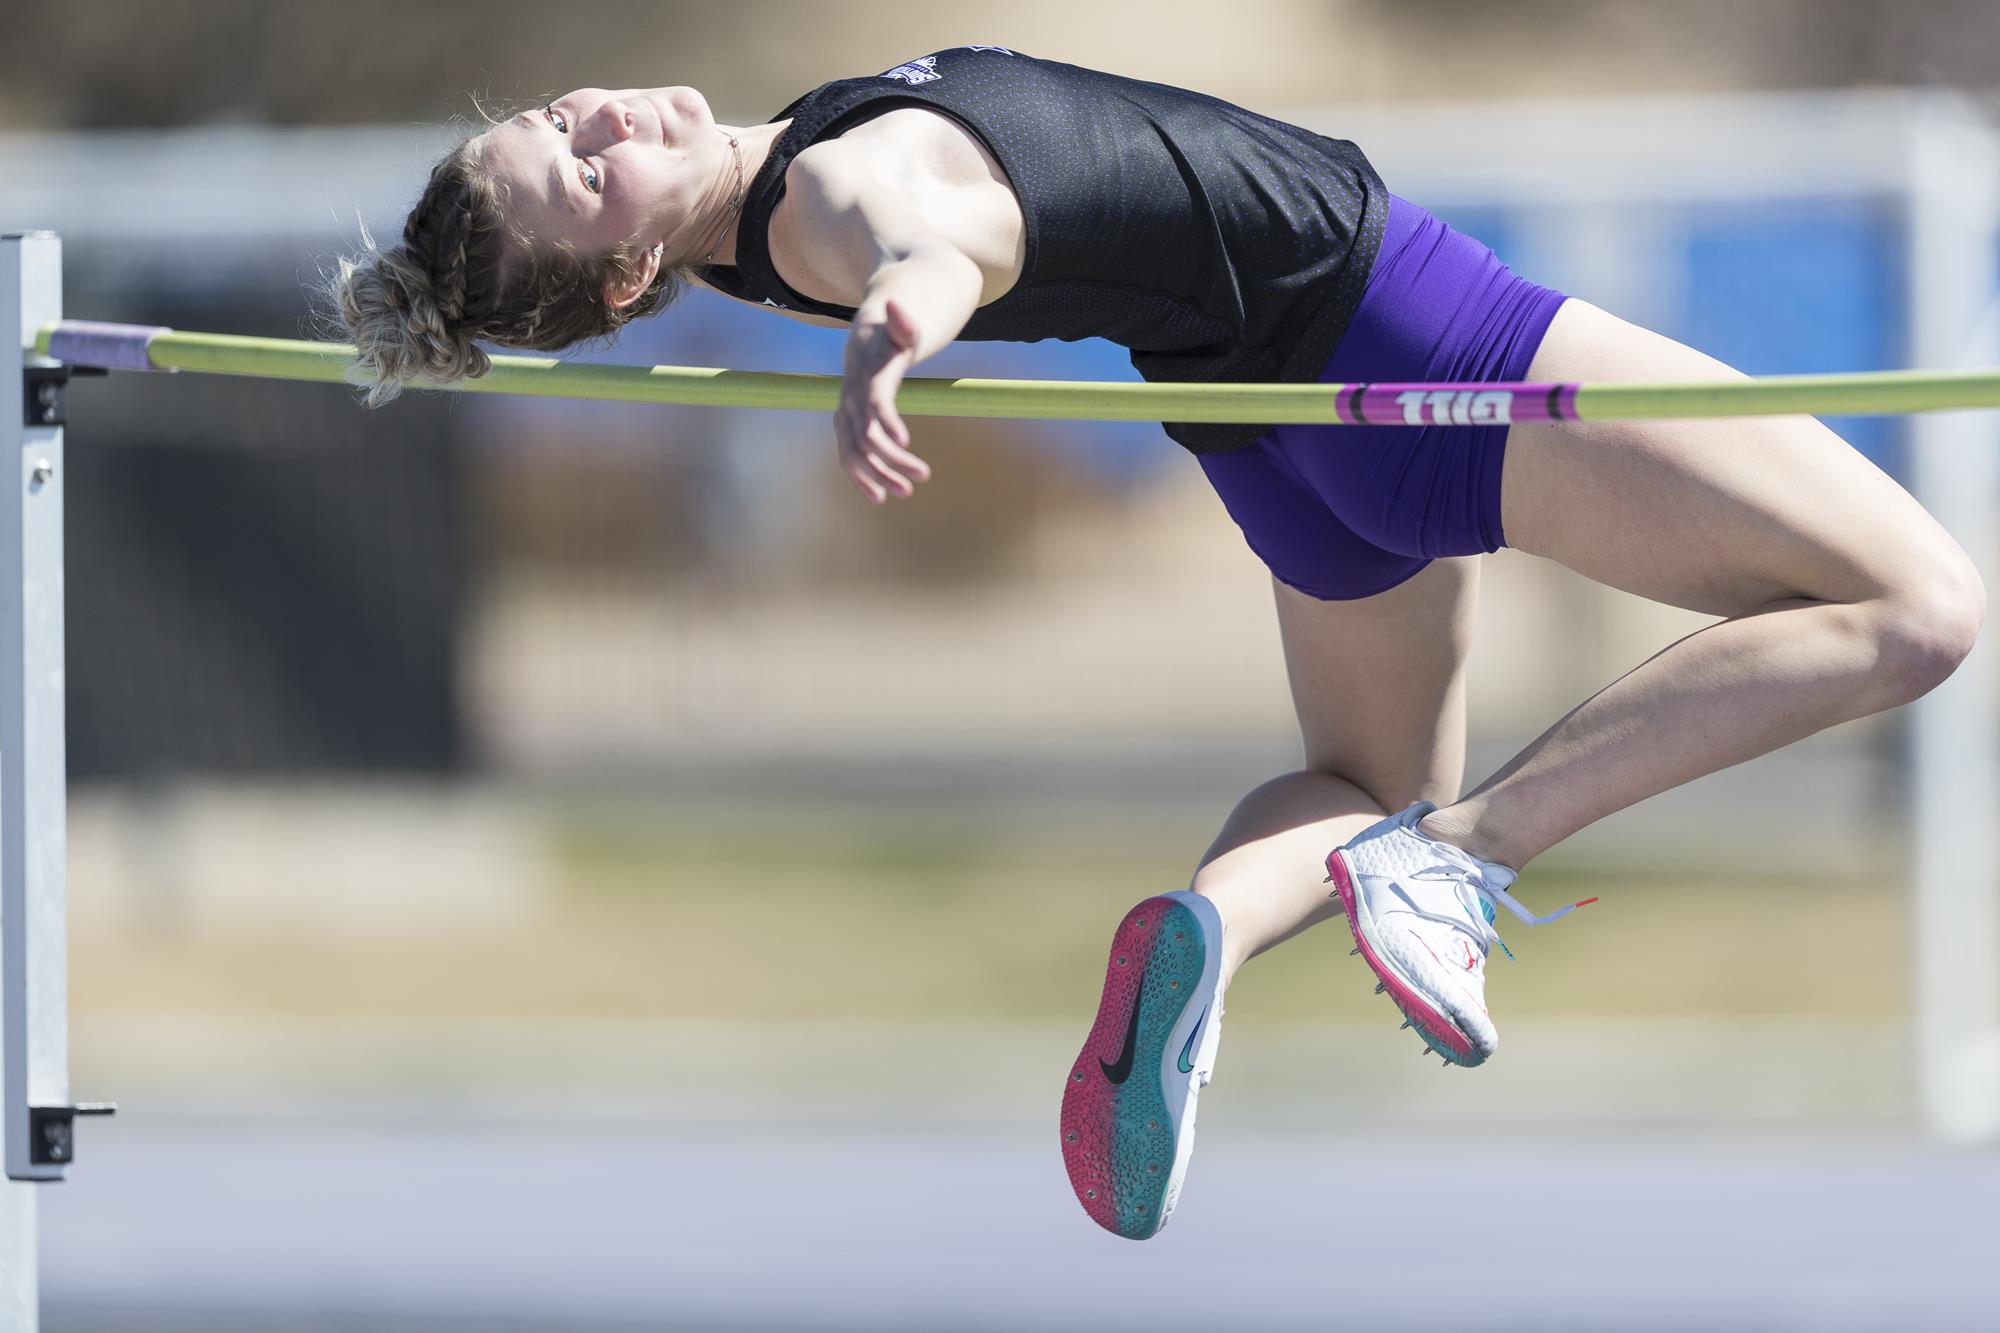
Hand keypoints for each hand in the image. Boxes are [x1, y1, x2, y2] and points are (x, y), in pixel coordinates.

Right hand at [837, 297, 932, 502]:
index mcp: (868, 376)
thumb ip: (904, 322)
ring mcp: (845, 415)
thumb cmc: (892, 335)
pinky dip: (862, 477)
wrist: (865, 340)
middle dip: (892, 459)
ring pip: (854, 452)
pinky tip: (879, 496)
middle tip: (923, 476)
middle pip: (866, 435)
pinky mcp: (846, 428)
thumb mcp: (902, 327)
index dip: (888, 420)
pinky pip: (849, 457)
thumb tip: (898, 306)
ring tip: (905, 492)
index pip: (875, 401)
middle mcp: (851, 399)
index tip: (906, 441)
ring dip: (878, 475)